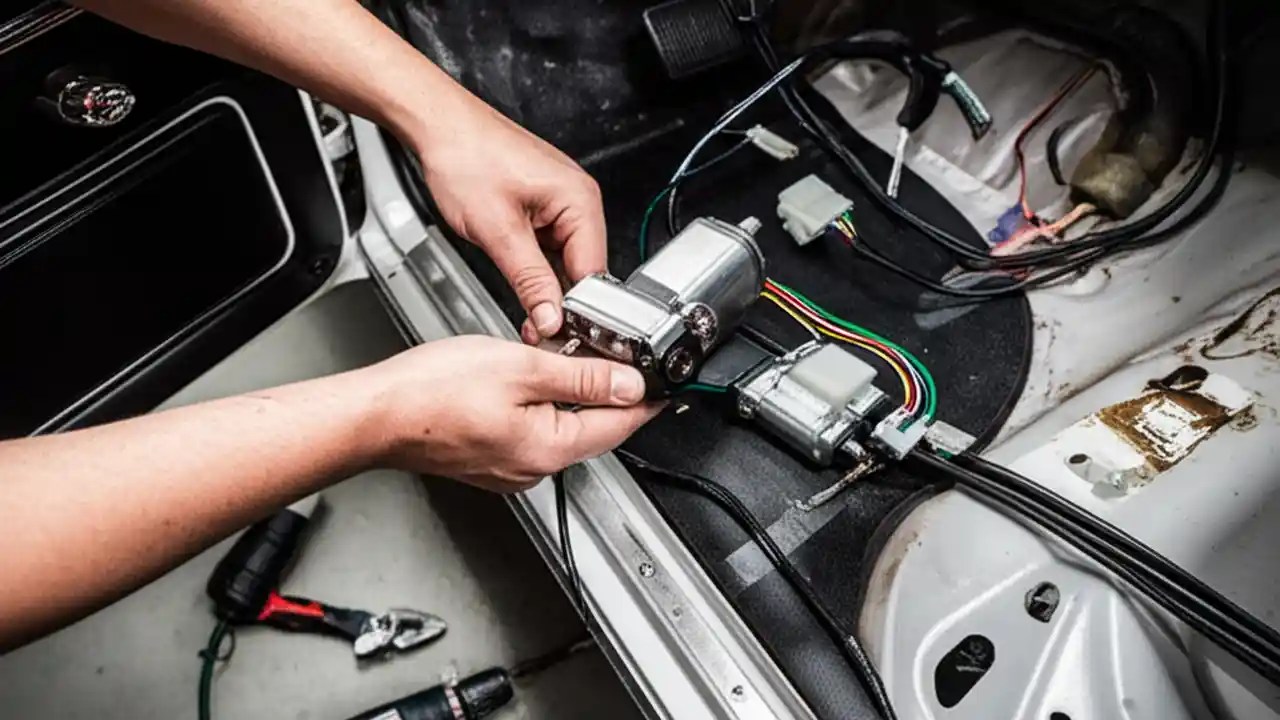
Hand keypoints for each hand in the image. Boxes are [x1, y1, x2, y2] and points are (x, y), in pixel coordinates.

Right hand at [360, 336, 661, 492]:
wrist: (376, 415)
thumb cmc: (432, 393)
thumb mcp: (522, 367)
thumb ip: (582, 376)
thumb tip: (628, 383)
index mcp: (550, 448)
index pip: (620, 426)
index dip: (646, 400)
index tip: (665, 385)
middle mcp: (534, 468)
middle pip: (593, 429)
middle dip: (607, 392)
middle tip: (613, 355)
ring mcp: (510, 468)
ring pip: (560, 429)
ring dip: (569, 397)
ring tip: (560, 360)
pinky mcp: (490, 461)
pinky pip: (531, 432)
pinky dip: (538, 407)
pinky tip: (524, 381)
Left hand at [408, 93, 605, 344]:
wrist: (438, 126)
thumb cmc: (466, 156)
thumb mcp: (498, 231)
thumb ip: (530, 280)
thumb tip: (551, 318)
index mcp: (580, 200)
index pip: (594, 273)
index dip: (576, 309)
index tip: (555, 334)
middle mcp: (578, 199)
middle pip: (582, 269)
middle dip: (558, 299)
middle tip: (533, 325)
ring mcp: (561, 202)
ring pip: (563, 262)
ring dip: (544, 282)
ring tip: (520, 292)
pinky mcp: (542, 205)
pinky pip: (549, 247)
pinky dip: (534, 265)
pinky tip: (516, 269)